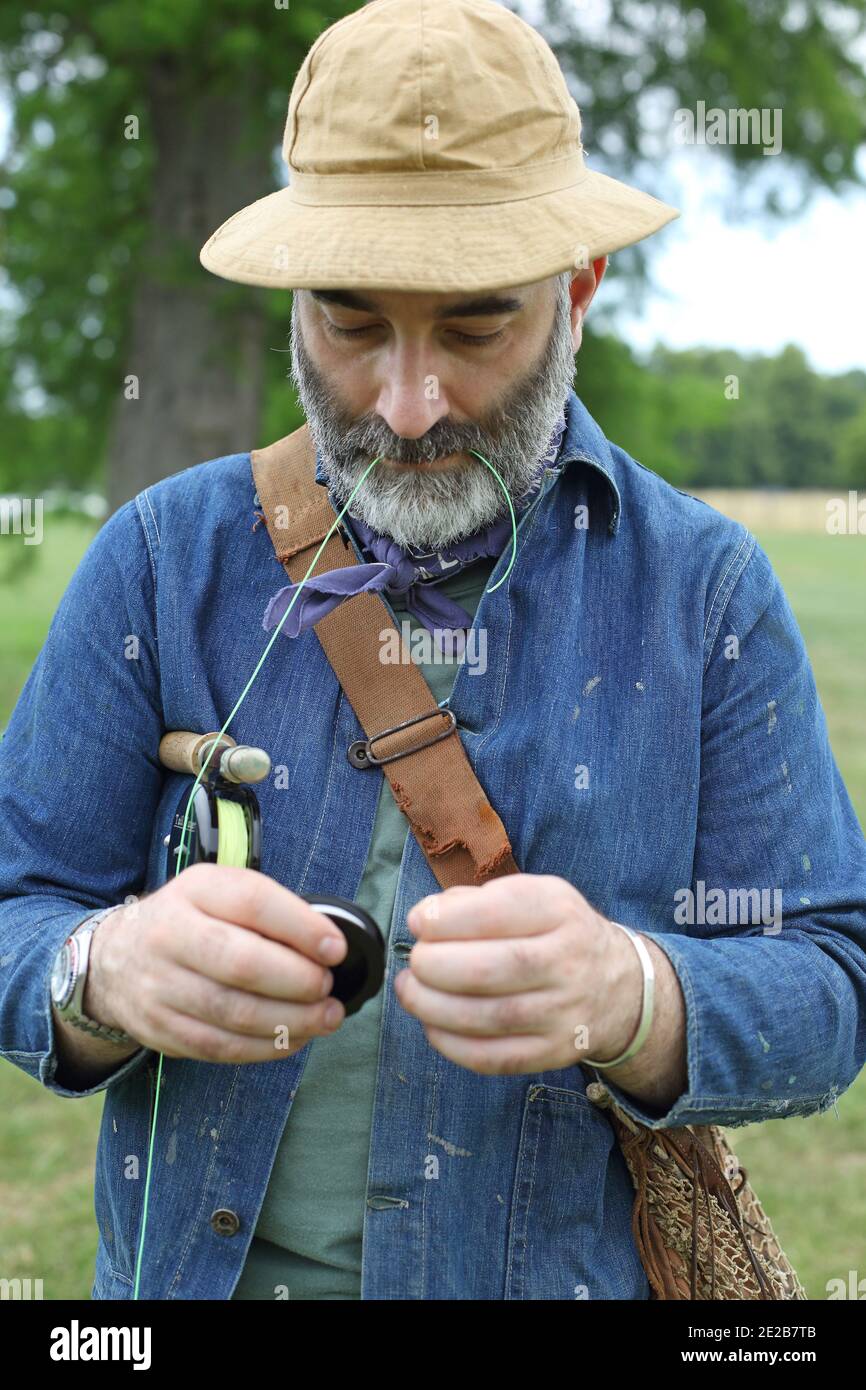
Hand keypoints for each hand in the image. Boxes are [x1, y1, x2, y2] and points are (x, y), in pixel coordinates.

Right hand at [86, 864, 348, 1062]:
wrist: (115, 958)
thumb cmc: (189, 922)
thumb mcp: (218, 893)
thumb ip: (266, 910)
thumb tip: (326, 945)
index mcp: (194, 890)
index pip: (252, 903)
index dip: (301, 928)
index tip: (335, 948)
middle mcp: (169, 935)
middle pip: (242, 963)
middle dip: (297, 981)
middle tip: (328, 987)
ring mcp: (159, 986)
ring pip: (233, 1013)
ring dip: (291, 1021)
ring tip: (326, 1017)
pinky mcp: (160, 1029)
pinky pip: (220, 1046)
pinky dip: (266, 1047)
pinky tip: (295, 1037)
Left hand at [394, 874, 641, 1075]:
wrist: (616, 985)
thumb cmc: (555, 932)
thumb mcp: (533, 894)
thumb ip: (477, 900)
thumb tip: (426, 917)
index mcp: (559, 911)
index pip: (499, 912)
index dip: (448, 919)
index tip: (419, 921)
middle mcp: (568, 961)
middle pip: (490, 969)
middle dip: (436, 965)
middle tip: (415, 960)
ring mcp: (564, 1013)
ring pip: (488, 1017)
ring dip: (433, 1006)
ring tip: (410, 990)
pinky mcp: (554, 1052)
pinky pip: (494, 1058)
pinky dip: (452, 1044)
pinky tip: (432, 1025)